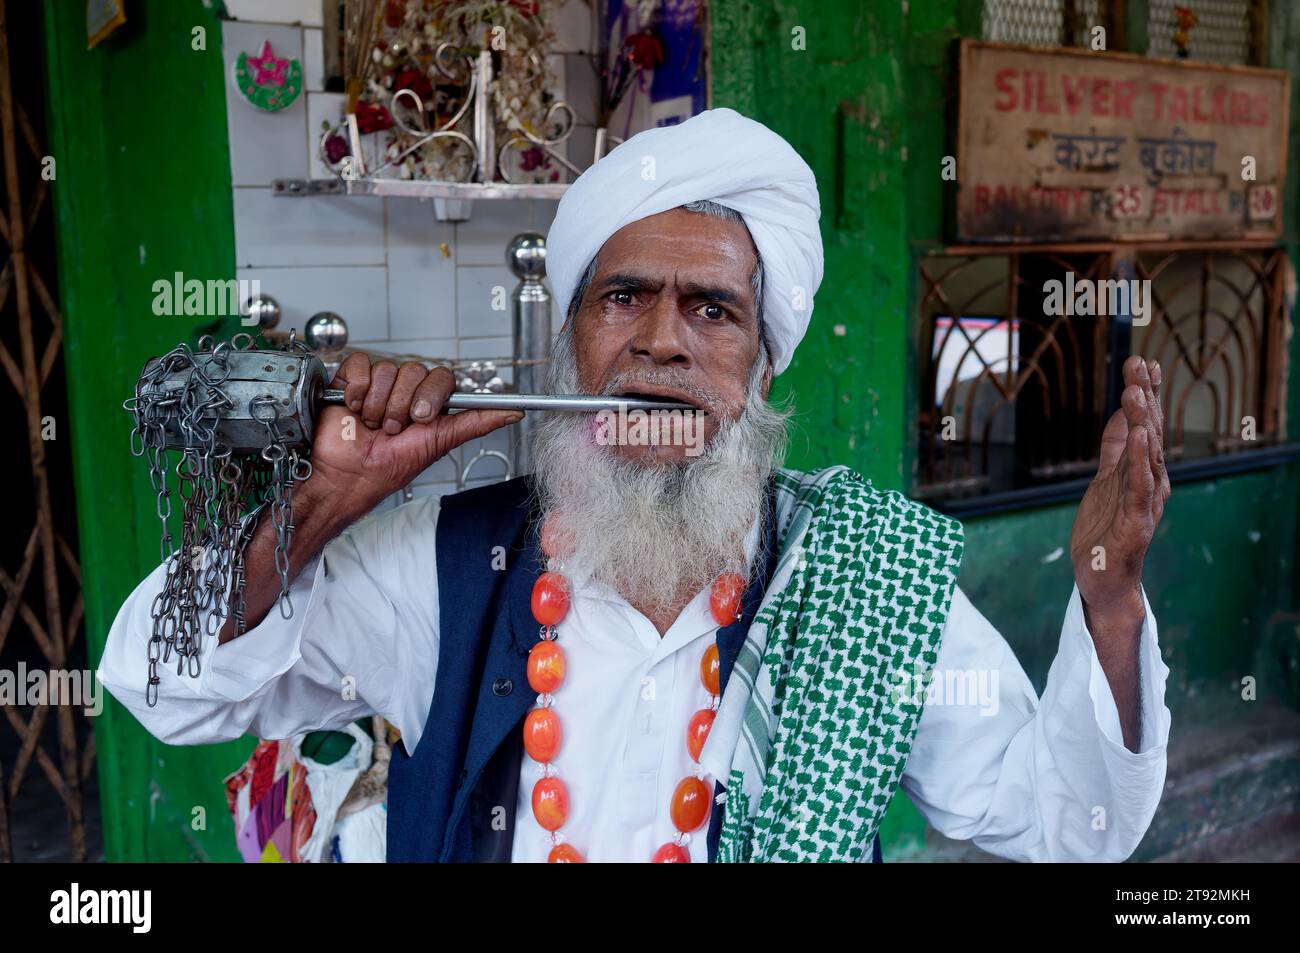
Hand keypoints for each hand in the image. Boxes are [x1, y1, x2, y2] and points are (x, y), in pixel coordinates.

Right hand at [306, 353, 522, 516]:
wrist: (350, 476)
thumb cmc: (392, 465)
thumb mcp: (440, 442)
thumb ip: (477, 423)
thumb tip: (516, 413)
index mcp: (429, 400)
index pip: (441, 377)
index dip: (432, 395)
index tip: (422, 417)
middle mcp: (405, 388)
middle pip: (414, 370)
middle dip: (403, 406)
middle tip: (393, 429)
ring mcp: (379, 382)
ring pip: (387, 369)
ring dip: (379, 405)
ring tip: (373, 425)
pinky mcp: (352, 379)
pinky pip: (361, 365)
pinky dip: (357, 390)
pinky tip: (355, 409)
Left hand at [1070, 356, 1170, 622]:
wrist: (1102, 580)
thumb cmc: (1105, 530)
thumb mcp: (1106, 480)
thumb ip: (1116, 449)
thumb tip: (1125, 413)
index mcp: (1142, 472)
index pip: (1146, 426)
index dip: (1145, 394)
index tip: (1143, 361)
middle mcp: (1150, 483)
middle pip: (1150, 433)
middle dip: (1145, 397)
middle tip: (1140, 363)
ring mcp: (1144, 503)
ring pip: (1146, 456)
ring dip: (1143, 422)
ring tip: (1136, 391)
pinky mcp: (1134, 523)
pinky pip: (1137, 488)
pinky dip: (1140, 461)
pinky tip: (1141, 437)